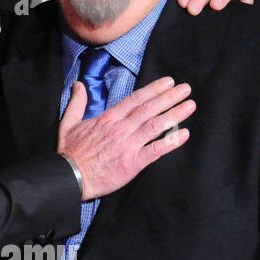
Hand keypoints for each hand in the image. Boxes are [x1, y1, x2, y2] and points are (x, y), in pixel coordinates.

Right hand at [58, 76, 194, 199]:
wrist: (70, 177)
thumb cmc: (70, 152)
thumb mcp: (68, 123)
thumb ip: (77, 103)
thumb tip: (78, 85)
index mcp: (108, 118)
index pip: (136, 99)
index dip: (154, 89)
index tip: (168, 82)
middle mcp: (121, 128)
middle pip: (150, 108)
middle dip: (170, 97)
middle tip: (186, 89)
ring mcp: (128, 145)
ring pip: (156, 125)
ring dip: (175, 114)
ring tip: (190, 105)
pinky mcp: (132, 163)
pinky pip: (155, 150)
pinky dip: (171, 142)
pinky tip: (184, 134)